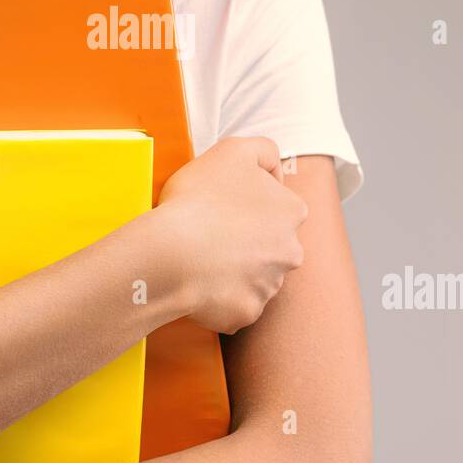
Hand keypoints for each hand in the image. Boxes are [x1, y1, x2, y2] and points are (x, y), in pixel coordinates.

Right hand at [153, 136, 307, 333]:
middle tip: (210, 231)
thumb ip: (263, 150)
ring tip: (200, 257)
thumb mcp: (233, 151)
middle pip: (270, 243)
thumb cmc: (199, 199)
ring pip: (254, 276)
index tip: (221, 203)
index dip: (248, 201)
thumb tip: (274, 168)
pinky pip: (234, 304)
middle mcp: (291, 252)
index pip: (278, 204)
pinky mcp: (245, 313)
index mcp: (292, 212)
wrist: (170, 254)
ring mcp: (268, 286)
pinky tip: (198, 282)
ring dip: (234, 269)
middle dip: (247, 239)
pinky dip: (219, 297)